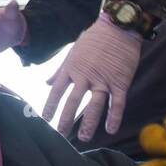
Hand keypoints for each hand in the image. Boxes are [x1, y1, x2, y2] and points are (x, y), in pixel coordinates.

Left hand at [42, 13, 143, 141]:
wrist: (119, 27)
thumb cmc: (94, 39)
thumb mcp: (73, 52)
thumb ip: (60, 70)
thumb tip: (47, 83)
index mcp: (72, 68)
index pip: (57, 91)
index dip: (50, 106)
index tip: (45, 119)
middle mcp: (86, 76)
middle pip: (73, 101)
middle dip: (66, 119)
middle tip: (61, 135)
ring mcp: (104, 80)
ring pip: (94, 105)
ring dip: (89, 123)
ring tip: (84, 138)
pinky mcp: (121, 82)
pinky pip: (117, 103)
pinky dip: (114, 117)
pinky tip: (111, 129)